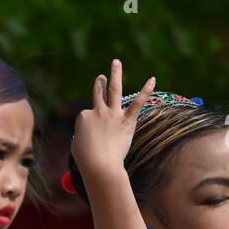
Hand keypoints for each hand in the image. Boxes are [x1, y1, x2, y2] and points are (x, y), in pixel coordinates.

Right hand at [70, 60, 155, 180]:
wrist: (100, 165)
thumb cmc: (86, 160)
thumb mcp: (76, 145)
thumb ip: (81, 136)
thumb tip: (87, 135)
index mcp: (83, 116)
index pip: (87, 115)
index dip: (90, 127)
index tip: (92, 141)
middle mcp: (97, 111)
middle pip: (98, 95)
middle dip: (99, 84)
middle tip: (101, 77)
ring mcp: (113, 114)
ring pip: (114, 90)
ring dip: (115, 75)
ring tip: (116, 63)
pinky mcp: (127, 121)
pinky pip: (138, 102)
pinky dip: (146, 90)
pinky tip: (152, 79)